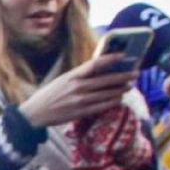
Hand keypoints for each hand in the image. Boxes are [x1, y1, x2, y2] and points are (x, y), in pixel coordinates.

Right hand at [17, 54, 138, 128]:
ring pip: (107, 94)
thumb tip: (97, 72)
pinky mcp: (80, 113)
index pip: (95, 64)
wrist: (34, 114)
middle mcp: (77, 87)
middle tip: (135, 74)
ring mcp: (80, 101)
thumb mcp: (61, 81)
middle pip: (106, 80)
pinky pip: (101, 107)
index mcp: (72, 76)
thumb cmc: (48, 96)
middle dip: (123, 76)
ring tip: (129, 87)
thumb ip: (78, 77)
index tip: (123, 56)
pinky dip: (112, 102)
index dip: (110, 59)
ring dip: (120, 90)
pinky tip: (119, 99)